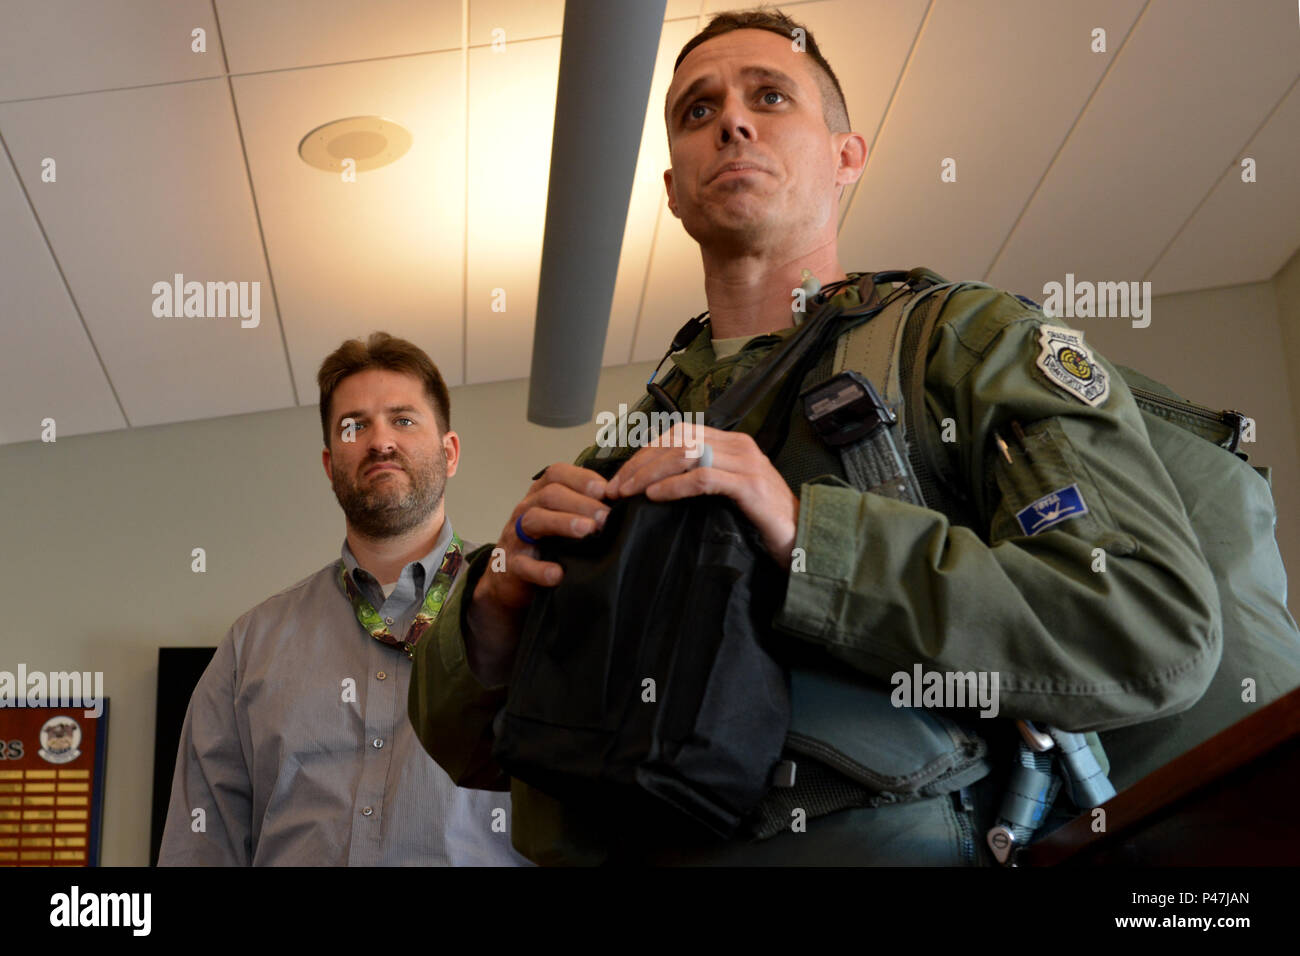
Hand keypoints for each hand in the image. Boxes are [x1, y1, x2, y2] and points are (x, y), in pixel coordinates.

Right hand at [465, 463, 608, 683]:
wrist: (511, 581)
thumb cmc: (546, 545)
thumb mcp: (562, 520)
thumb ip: (585, 508)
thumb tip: (625, 501)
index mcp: (540, 494)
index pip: (557, 474)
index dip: (582, 478)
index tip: (607, 491)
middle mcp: (526, 510)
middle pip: (550, 494)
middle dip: (581, 503)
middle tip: (605, 517)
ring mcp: (515, 537)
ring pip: (535, 520)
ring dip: (563, 523)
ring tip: (587, 531)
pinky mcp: (510, 566)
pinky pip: (523, 565)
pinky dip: (540, 569)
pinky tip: (558, 573)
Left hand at [604, 423, 799, 568]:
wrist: (803, 538)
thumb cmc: (762, 520)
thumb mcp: (729, 492)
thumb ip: (702, 479)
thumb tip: (656, 484)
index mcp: (731, 443)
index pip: (677, 434)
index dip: (645, 452)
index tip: (621, 476)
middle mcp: (739, 446)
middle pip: (677, 441)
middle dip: (640, 463)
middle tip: (617, 487)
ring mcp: (746, 464)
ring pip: (685, 454)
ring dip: (650, 473)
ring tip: (629, 492)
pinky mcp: (750, 486)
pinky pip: (703, 478)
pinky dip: (674, 486)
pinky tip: (654, 497)